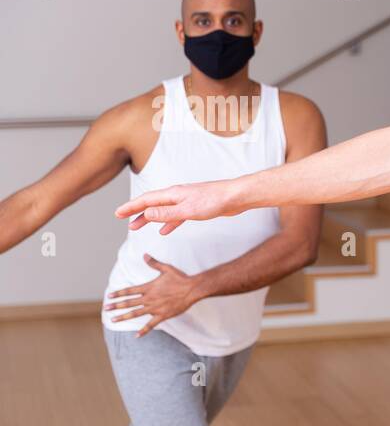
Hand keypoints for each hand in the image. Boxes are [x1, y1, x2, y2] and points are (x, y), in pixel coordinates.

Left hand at [104, 255, 202, 335]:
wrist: (192, 289)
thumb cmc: (180, 278)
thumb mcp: (166, 269)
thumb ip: (154, 263)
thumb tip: (145, 255)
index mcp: (148, 288)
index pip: (129, 291)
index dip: (118, 293)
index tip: (109, 296)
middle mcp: (149, 298)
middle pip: (128, 303)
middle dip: (116, 306)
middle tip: (105, 308)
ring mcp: (155, 308)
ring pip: (135, 313)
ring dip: (123, 317)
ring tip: (113, 320)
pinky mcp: (163, 315)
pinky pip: (151, 325)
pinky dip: (144, 330)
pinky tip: (137, 336)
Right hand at [115, 179, 242, 234]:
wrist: (236, 197)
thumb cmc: (214, 201)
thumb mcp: (187, 210)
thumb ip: (166, 214)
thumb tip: (146, 215)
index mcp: (172, 194)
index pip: (145, 200)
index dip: (130, 207)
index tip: (117, 214)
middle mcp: (177, 195)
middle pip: (151, 204)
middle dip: (136, 212)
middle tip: (123, 221)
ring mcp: (186, 201)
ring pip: (162, 211)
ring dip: (149, 219)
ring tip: (137, 227)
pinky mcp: (196, 208)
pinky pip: (176, 216)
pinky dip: (168, 223)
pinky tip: (164, 231)